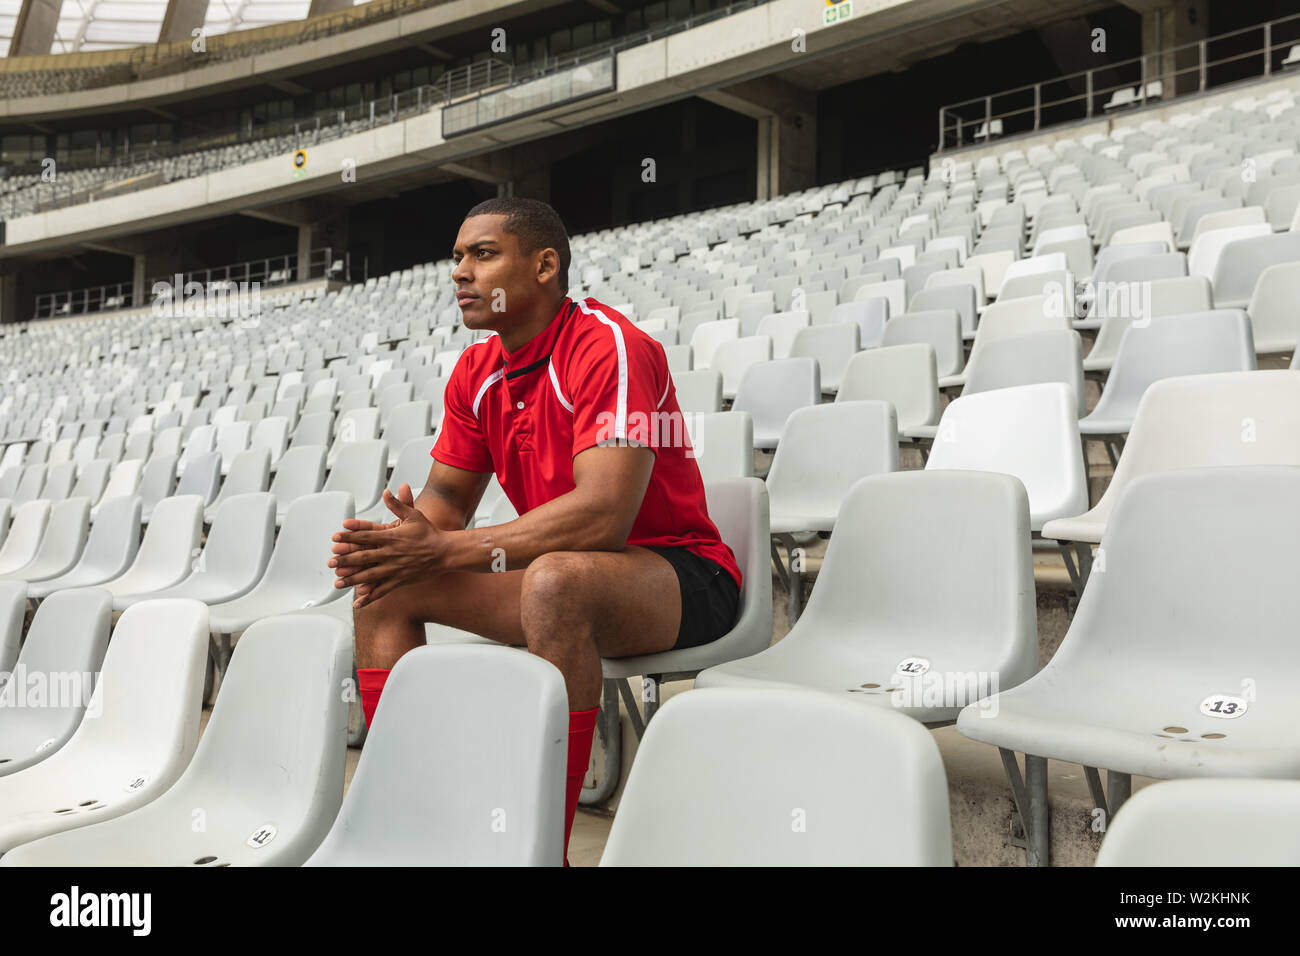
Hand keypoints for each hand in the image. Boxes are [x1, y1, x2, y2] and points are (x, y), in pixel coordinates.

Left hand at [329, 484, 443, 607]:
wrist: (445, 552)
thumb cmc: (429, 533)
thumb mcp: (414, 515)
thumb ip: (398, 504)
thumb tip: (387, 492)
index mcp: (392, 536)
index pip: (365, 535)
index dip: (349, 536)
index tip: (335, 538)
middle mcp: (391, 553)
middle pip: (363, 556)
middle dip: (345, 560)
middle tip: (330, 562)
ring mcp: (395, 568)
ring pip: (369, 575)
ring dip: (352, 579)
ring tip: (338, 583)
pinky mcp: (400, 580)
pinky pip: (382, 590)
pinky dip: (369, 597)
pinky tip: (358, 602)